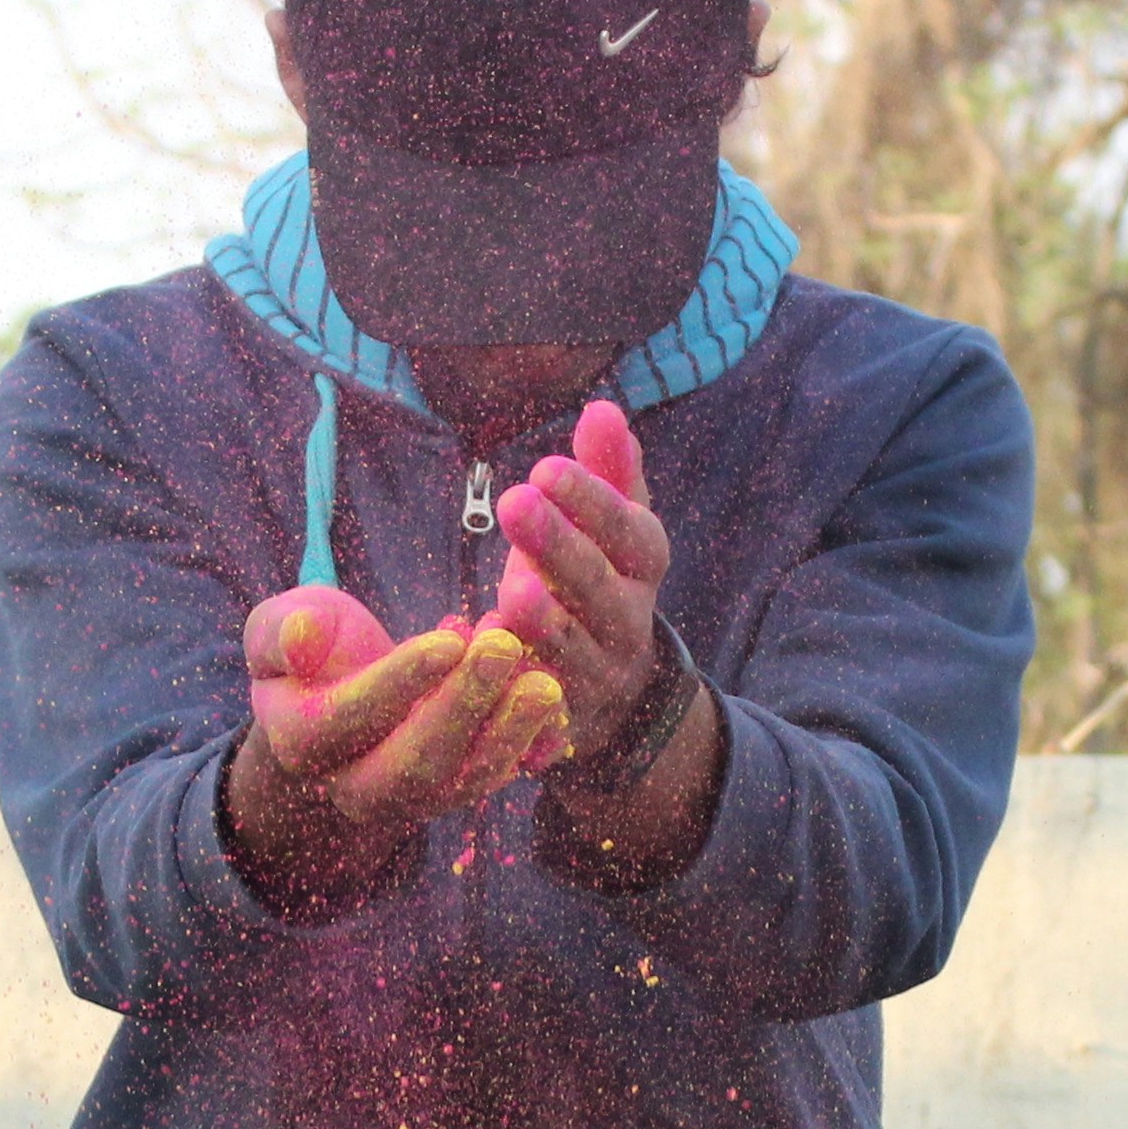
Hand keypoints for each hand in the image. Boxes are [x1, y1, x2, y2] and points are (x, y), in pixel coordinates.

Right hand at [228, 580, 566, 888]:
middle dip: (463, 707)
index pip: (350, 720)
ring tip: (544, 681)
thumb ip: (278, 632)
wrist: (339, 699)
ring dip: (510, 732)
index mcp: (303, 744)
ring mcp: (413, 797)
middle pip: (412, 766)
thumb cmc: (310, 652)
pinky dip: (533, 743)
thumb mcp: (276, 631)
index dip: (400, 683)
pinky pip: (498, 776)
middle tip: (503, 647)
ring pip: (463, 782)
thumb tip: (301, 636)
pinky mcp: (457, 789)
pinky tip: (557, 696)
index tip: (449, 639)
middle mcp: (356, 786)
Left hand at [488, 398, 676, 764]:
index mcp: (642, 564)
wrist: (617, 691)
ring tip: (511, 592)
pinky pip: (539, 710)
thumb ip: (607, 472)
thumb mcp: (610, 527)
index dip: (591, 500)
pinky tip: (485, 668)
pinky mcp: (563, 721)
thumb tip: (603, 407)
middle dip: (559, 546)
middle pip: (598, 587)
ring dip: (545, 626)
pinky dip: (517, 694)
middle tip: (516, 501)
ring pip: (572, 653)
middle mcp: (628, 621)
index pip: (627, 529)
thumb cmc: (596, 580)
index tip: (547, 465)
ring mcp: (597, 675)